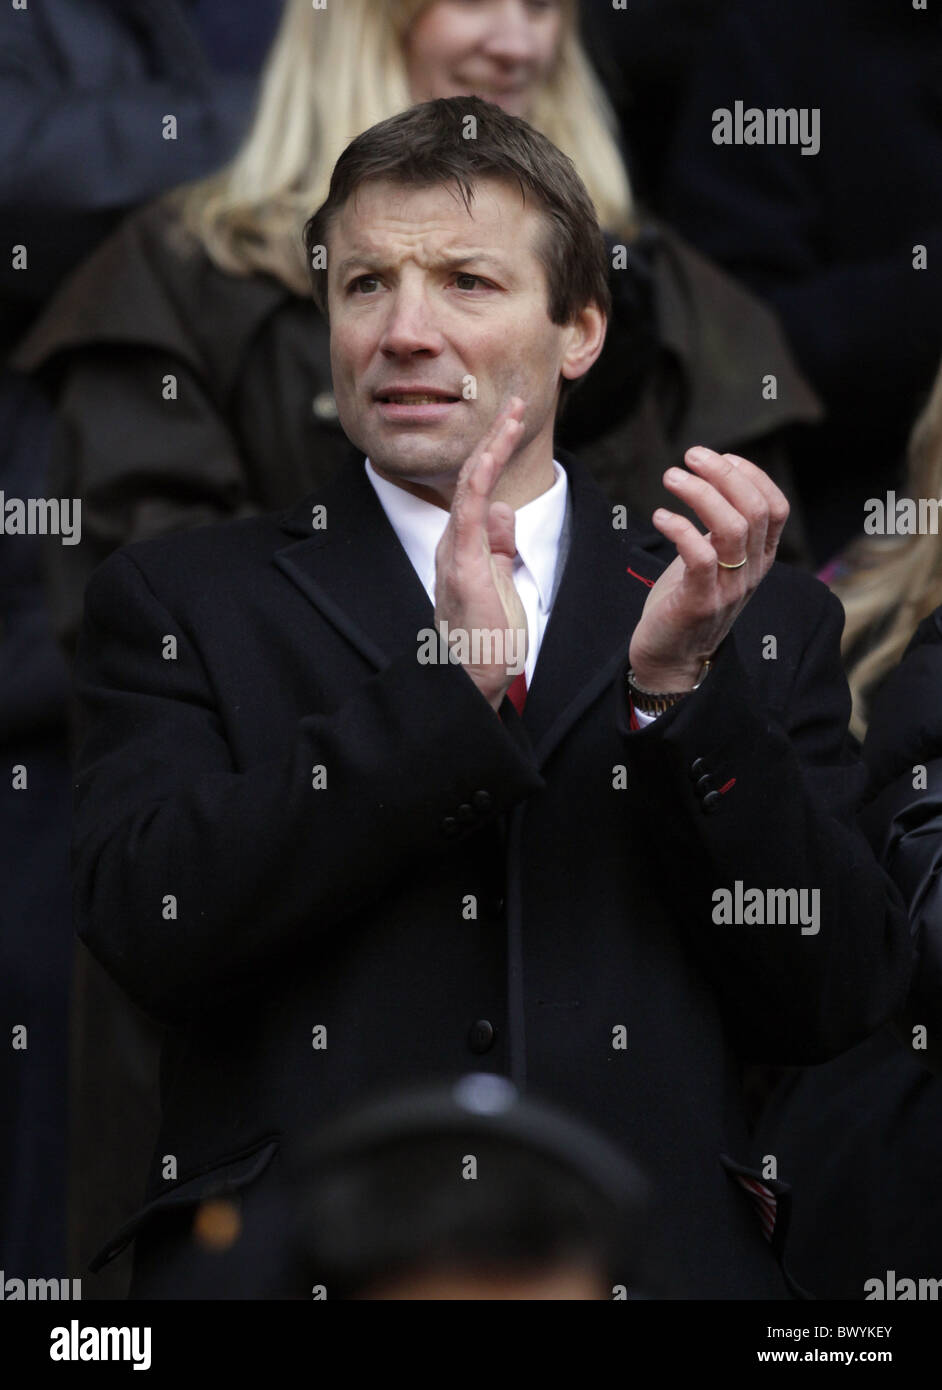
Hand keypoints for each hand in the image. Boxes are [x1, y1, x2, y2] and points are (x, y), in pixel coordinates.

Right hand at [434, 396, 528, 710]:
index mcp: (464, 546)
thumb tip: (503, 511)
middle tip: (518, 402)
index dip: (497, 453)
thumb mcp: (498, 581)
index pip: (480, 488)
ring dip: (494, 444)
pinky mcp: (462, 560)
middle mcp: (454, 541)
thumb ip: (497, 546)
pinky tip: (498, 445)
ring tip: (514, 412)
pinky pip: (470, 505)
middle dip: (496, 436)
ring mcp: (455, 549)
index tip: (516, 423)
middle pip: (474, 476)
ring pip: (472, 481)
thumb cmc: (486, 639)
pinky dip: (485, 470)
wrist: (472, 677)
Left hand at [628, 447, 789, 689]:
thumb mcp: (714, 559)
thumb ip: (720, 527)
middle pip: (754, 509)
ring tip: (671, 476)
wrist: (671, 658)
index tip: (720, 457)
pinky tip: (659, 516)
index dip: (751, 475)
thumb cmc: (687, 601)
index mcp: (759, 558)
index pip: (775, 506)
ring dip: (700, 493)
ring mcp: (729, 588)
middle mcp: (751, 572)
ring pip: (732, 528)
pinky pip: (699, 556)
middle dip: (723, 474)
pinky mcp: (700, 602)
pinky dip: (679, 528)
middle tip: (690, 456)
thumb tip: (712, 479)